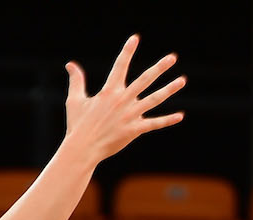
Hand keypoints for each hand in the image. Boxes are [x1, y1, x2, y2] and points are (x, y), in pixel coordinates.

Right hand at [63, 35, 186, 162]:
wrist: (83, 148)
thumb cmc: (78, 124)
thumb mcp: (75, 99)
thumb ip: (76, 80)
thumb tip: (70, 64)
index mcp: (109, 91)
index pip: (119, 66)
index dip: (127, 51)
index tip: (135, 38)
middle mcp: (122, 100)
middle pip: (145, 80)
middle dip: (159, 68)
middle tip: (172, 57)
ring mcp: (130, 115)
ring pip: (154, 99)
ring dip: (169, 89)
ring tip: (182, 80)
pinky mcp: (135, 130)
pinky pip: (154, 124)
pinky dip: (167, 120)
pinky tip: (180, 116)